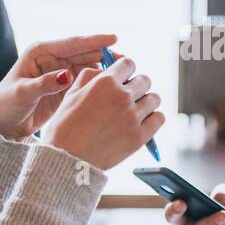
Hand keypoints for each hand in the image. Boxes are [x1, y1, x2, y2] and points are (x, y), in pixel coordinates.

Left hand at [0, 33, 115, 139]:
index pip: (71, 44)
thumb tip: (67, 75)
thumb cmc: (5, 105)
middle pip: (84, 53)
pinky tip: (114, 86)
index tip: (113, 38)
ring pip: (88, 67)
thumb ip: (45, 84)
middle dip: (105, 55)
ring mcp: (60, 73)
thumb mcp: (22, 93)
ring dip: (105, 70)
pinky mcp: (65, 88)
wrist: (0, 125)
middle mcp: (52, 60)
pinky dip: (99, 82)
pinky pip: (86, 81)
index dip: (93, 41)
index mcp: (40, 53)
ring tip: (125, 74)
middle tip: (126, 61)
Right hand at [43, 55, 163, 170]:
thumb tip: (107, 69)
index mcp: (105, 82)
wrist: (67, 160)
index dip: (125, 70)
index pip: (129, 63)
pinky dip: (153, 119)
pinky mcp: (140, 137)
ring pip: (154, 99)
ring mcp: (133, 117)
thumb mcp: (71, 94)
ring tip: (134, 111)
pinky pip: (159, 118)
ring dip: (146, 102)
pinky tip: (141, 122)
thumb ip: (90, 76)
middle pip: (145, 80)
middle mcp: (122, 97)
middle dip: (136, 86)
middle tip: (127, 97)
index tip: (123, 78)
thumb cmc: (65, 128)